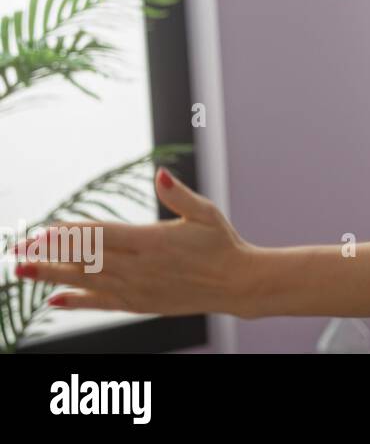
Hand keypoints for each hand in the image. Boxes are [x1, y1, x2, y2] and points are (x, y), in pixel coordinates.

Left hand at [15, 169, 253, 317]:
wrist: (237, 284)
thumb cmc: (223, 244)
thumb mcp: (206, 213)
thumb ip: (179, 196)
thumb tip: (161, 175)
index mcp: (154, 241)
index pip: (103, 236)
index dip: (70, 234)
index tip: (43, 230)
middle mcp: (141, 268)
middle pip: (86, 260)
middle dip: (49, 255)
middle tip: (18, 250)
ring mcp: (138, 289)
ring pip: (87, 281)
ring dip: (52, 276)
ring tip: (21, 271)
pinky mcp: (141, 304)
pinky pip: (101, 304)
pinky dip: (76, 302)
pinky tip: (53, 299)